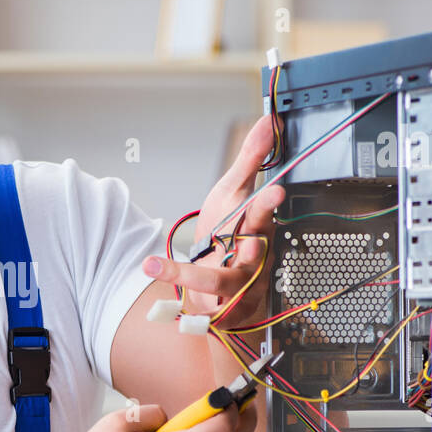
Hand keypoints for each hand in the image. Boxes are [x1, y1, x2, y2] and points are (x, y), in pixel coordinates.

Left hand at [142, 114, 285, 328]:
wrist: (222, 285)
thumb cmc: (230, 235)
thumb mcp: (233, 193)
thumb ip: (250, 160)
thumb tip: (268, 121)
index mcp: (257, 226)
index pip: (264, 213)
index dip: (269, 203)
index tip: (275, 188)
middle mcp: (254, 258)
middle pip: (253, 253)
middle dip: (236, 249)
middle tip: (221, 239)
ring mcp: (241, 287)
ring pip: (224, 285)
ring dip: (189, 277)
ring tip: (155, 267)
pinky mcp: (225, 310)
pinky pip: (206, 310)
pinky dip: (181, 302)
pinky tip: (157, 284)